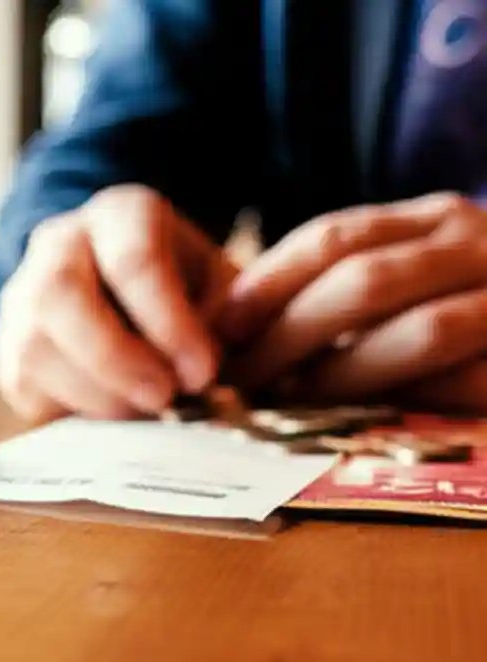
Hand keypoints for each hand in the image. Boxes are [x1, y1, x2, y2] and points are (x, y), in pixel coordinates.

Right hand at [0, 184, 236, 420]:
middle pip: (62, 293)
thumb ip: (225, 320)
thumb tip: (210, 372)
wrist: (118, 292)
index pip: (134, 259)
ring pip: (36, 346)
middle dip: (117, 357)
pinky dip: (74, 410)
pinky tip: (115, 415)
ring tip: (146, 412)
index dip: (169, 323)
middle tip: (166, 398)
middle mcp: (59, 244)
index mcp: (120, 215)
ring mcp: (23, 295)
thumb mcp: (217, 285)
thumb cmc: (180, 291)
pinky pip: (26, 385)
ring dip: (97, 392)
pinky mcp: (7, 348)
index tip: (204, 371)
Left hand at [219, 193, 486, 410]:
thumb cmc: (469, 306)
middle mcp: (479, 245)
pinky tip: (359, 421)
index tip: (220, 326)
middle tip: (240, 377)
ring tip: (288, 401)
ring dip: (340, 373)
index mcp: (437, 219)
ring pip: (417, 333)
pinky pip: (465, 383)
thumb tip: (232, 326)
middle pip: (363, 282)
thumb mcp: (413, 276)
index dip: (267, 282)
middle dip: (289, 334)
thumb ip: (346, 289)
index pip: (334, 237)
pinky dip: (406, 402)